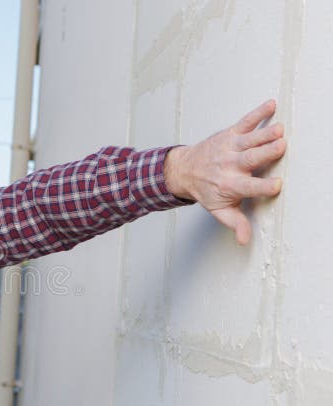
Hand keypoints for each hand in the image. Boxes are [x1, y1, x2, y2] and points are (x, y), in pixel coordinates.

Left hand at [164, 99, 286, 244]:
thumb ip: (234, 222)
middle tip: (281, 147)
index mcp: (230, 185)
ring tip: (279, 129)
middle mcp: (230, 165)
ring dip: (264, 134)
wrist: (183, 170)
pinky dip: (257, 113)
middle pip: (251, 159)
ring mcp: (230, 148)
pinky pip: (245, 122)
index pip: (249, 187)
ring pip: (250, 140)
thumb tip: (244, 240)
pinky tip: (271, 105)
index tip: (276, 185)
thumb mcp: (218, 209)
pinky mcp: (229, 134)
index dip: (262, 187)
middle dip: (266, 153)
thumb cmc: (206, 189)